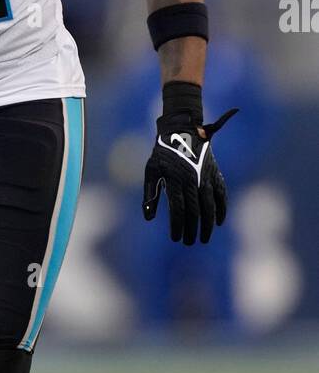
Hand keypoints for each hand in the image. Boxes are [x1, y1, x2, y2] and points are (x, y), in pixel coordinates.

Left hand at [143, 93, 237, 244]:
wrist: (182, 130)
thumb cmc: (162, 153)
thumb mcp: (151, 171)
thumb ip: (150, 194)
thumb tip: (149, 217)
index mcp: (176, 180)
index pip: (179, 210)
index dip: (178, 226)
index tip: (176, 239)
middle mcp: (193, 180)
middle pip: (195, 211)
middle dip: (192, 230)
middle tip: (189, 242)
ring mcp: (206, 177)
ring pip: (210, 206)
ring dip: (208, 225)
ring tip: (204, 238)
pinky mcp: (215, 173)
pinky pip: (222, 194)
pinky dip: (222, 208)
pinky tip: (219, 222)